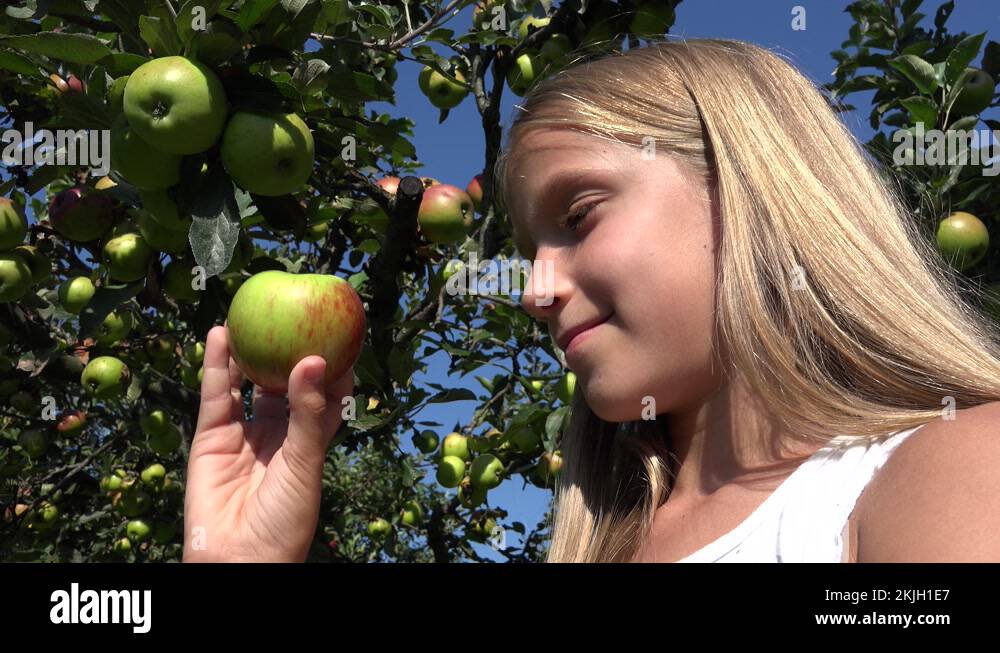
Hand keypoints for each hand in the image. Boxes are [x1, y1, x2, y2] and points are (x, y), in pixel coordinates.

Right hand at [183, 325, 353, 561]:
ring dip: (250, 350)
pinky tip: (221, 334)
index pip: (326, 395)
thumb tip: (316, 359)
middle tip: (294, 310)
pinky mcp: (212, 438)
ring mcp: (244, 434)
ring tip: (253, 312)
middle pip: (285, 384)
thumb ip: (309, 412)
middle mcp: (279, 433)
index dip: (333, 365)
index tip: (341, 330)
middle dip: (289, 350)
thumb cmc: (286, 517)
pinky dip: (218, 365)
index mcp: (311, 442)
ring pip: (249, 384)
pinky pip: (217, 395)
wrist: (238, 559)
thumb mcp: (306, 462)